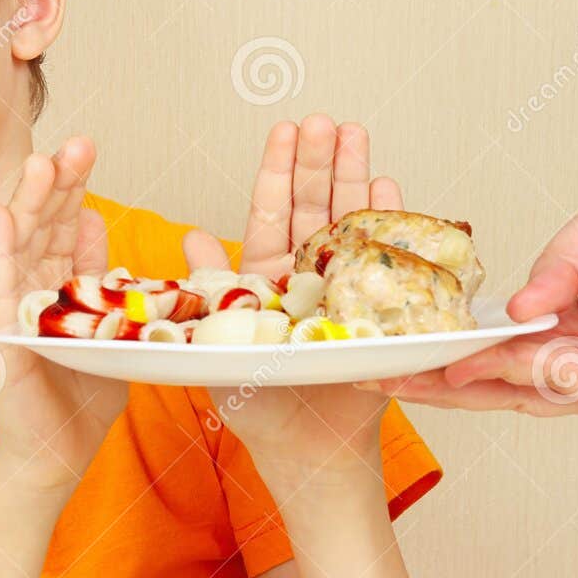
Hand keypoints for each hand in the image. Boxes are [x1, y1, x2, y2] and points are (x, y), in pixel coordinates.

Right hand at [0, 137, 130, 488]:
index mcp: (55, 286)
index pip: (63, 224)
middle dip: (58, 182)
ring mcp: (11, 310)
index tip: (87, 149)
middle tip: (77, 143)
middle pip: (42, 224)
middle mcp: (29, 291)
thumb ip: (102, 277)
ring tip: (39, 162)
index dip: (73, 186)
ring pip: (18, 244)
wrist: (55, 457)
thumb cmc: (80, 401)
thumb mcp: (106, 328)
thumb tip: (98, 223)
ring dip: (28, 202)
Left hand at [184, 114, 404, 469]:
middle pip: (314, 208)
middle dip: (319, 162)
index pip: (272, 213)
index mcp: (267, 280)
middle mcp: (308, 278)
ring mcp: (347, 290)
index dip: (279, 171)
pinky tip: (389, 186)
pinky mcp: (379, 311)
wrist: (310, 456)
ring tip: (356, 135)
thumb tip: (188, 236)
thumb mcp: (220, 344)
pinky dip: (389, 223)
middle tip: (324, 121)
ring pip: (350, 223)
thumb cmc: (261, 409)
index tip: (285, 129)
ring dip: (354, 178)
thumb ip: (207, 289)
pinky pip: (388, 260)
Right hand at [356, 195, 577, 415]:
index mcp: (562, 334)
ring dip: (458, 384)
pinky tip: (480, 357)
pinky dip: (517, 368)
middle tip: (372, 377)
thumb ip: (547, 273)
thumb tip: (511, 309)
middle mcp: (576, 367)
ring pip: (514, 390)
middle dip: (430, 382)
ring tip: (404, 374)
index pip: (488, 351)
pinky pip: (561, 378)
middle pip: (489, 385)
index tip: (386, 346)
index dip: (438, 351)